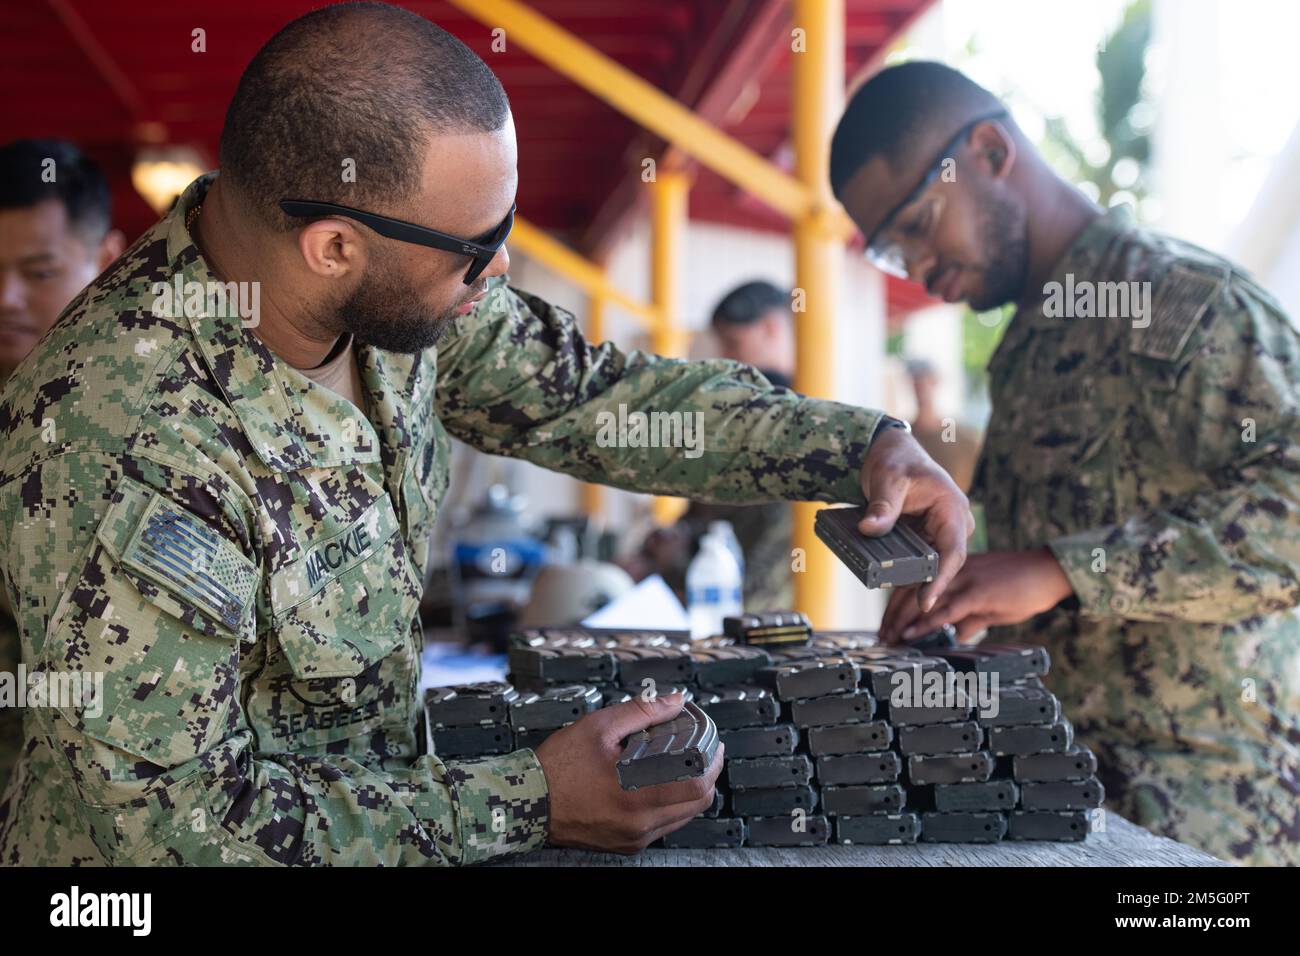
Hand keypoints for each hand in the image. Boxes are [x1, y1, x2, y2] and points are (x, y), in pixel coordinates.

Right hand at [535, 693, 723, 852]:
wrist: (528, 801)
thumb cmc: (557, 768)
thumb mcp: (599, 727)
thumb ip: (641, 712)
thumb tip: (674, 701)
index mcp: (636, 798)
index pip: (697, 787)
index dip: (713, 763)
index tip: (714, 745)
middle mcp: (639, 825)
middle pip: (696, 804)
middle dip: (707, 775)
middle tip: (704, 752)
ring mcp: (634, 838)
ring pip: (682, 817)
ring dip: (690, 791)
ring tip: (683, 764)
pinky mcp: (626, 844)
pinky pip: (663, 825)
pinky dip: (670, 804)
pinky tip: (658, 784)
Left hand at [858, 427, 974, 612]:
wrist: (891, 452)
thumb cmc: (896, 460)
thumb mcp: (888, 480)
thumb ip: (882, 507)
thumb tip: (869, 530)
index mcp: (952, 510)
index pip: (952, 553)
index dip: (940, 580)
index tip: (925, 603)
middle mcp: (952, 524)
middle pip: (941, 564)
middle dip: (921, 584)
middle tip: (898, 606)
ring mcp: (940, 533)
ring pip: (927, 565)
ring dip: (908, 576)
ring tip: (885, 590)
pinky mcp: (925, 538)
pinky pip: (916, 559)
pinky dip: (901, 567)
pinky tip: (882, 577)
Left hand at [878, 548, 1073, 642]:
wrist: (1048, 571)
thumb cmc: (1021, 585)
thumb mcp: (990, 603)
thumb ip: (972, 617)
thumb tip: (959, 634)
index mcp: (952, 569)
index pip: (913, 583)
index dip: (895, 605)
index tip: (886, 625)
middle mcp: (952, 571)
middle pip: (910, 591)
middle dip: (891, 616)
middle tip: (881, 638)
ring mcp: (964, 581)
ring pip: (921, 600)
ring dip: (901, 622)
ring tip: (889, 640)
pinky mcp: (978, 593)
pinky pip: (945, 609)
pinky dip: (925, 623)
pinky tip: (911, 634)